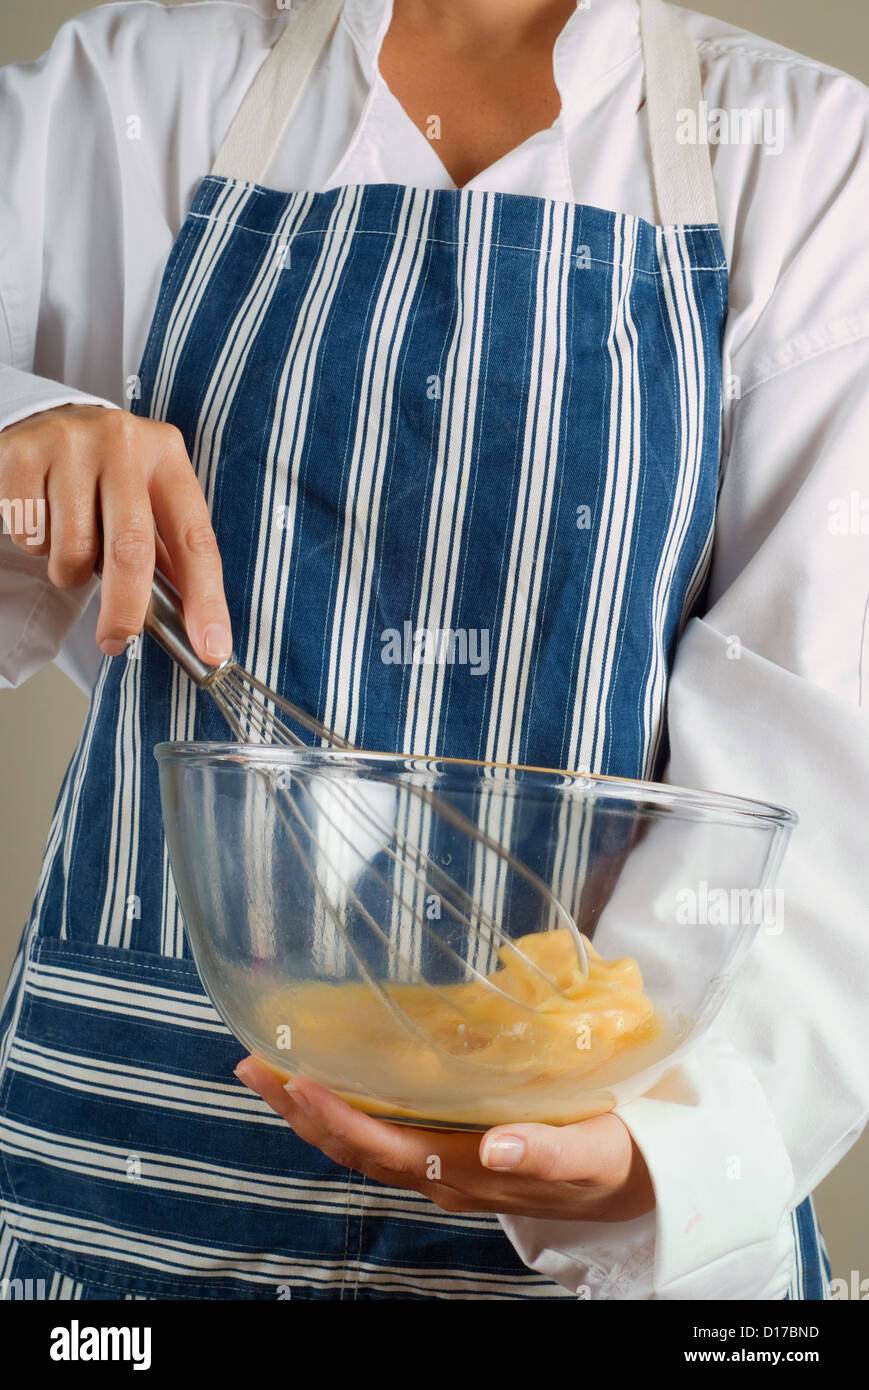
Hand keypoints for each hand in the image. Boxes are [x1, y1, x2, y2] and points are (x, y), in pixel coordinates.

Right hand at [0, 403, 230, 662]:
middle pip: (131, 549)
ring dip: (69, 571)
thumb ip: (166, 550)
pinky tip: (43, 518)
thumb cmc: (104, 473)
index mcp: (167, 455)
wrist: (44, 419)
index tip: (212, 648)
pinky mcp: (23, 455)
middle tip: (116, 640)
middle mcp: (123, 442)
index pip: (195, 539)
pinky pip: (32, 536)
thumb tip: (189, 623)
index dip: (206, 599)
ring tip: (70, 545)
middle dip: (126, 609)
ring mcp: (70, 444)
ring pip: (73, 549)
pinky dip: (37, 547)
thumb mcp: (146, 495)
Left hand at [234, 1057, 654, 1221]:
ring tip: (268, 1069)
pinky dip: (344, 1109)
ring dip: (312, 1111)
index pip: (385, 1147)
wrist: (635, 1179)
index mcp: (471, 1171)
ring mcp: (443, 1165)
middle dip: (300, 1111)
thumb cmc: (613, 1157)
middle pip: (356, 1148)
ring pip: (362, 1144)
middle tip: (252, 1064)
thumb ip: (546, 1152)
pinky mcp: (449, 1149)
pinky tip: (327, 1081)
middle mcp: (445, 1174)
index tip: (294, 1080)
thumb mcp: (592, 1154)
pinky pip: (382, 1135)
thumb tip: (498, 1144)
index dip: (337, 1118)